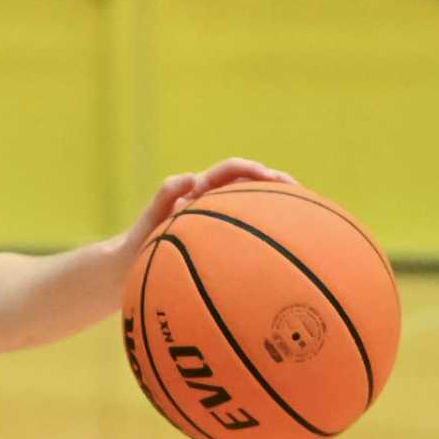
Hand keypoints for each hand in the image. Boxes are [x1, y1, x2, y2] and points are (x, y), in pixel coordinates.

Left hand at [122, 157, 293, 254]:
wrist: (128, 269)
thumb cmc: (137, 245)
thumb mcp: (148, 221)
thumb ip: (164, 197)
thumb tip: (191, 178)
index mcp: (197, 193)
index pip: (229, 171)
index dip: (251, 170)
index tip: (269, 177)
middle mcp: (211, 204)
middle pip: (252, 187)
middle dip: (278, 185)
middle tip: (301, 192)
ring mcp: (219, 225)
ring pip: (255, 211)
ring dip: (280, 211)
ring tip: (309, 221)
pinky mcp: (222, 246)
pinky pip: (250, 238)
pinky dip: (270, 241)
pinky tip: (291, 260)